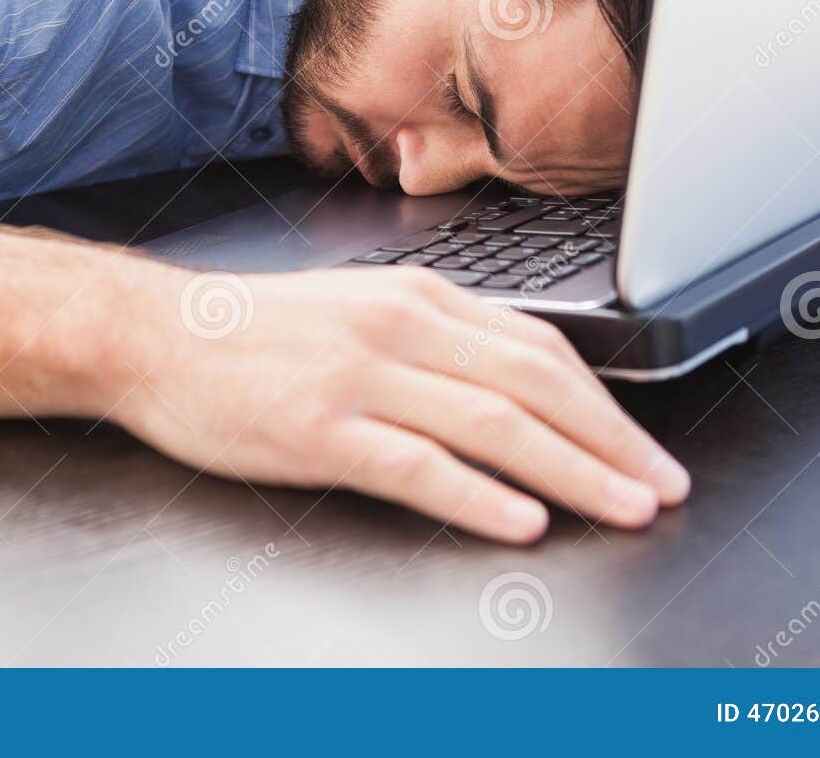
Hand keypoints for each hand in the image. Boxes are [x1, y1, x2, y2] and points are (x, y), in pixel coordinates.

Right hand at [114, 265, 689, 542]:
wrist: (159, 334)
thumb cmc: (258, 332)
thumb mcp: (361, 311)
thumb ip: (439, 342)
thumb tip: (519, 390)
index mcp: (419, 298)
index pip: (540, 348)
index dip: (605, 400)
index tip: (644, 444)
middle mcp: (401, 328)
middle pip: (533, 387)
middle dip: (611, 441)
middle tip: (661, 485)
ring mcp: (361, 377)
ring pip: (492, 425)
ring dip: (571, 471)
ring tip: (621, 506)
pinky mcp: (321, 428)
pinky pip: (417, 465)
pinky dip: (478, 495)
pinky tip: (520, 519)